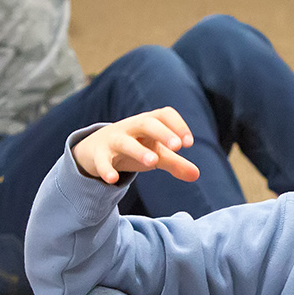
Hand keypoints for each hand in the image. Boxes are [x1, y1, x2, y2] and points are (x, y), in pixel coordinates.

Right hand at [73, 107, 200, 184]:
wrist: (96, 147)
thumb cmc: (135, 147)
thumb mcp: (156, 153)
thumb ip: (175, 163)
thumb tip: (196, 174)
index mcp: (149, 122)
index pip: (164, 115)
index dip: (178, 125)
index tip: (189, 143)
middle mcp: (131, 127)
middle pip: (147, 124)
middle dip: (163, 133)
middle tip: (177, 147)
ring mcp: (114, 140)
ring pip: (126, 142)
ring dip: (139, 151)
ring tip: (153, 162)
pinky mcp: (99, 155)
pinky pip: (102, 161)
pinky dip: (106, 169)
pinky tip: (112, 180)